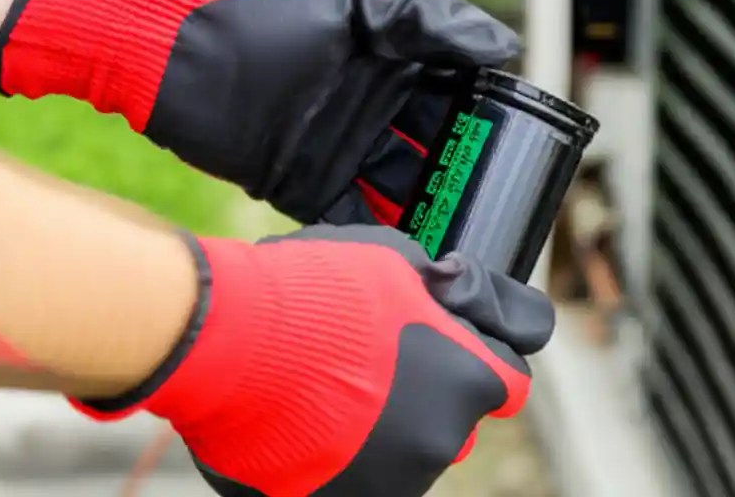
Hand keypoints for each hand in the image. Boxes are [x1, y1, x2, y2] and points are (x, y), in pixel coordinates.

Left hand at [0, 0, 516, 223]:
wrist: (161, 47)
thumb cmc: (255, 8)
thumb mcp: (349, 2)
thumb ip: (427, 20)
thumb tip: (504, 46)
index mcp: (388, 55)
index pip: (456, 88)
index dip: (491, 116)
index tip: (527, 146)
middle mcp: (371, 104)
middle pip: (437, 145)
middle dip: (469, 173)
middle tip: (505, 207)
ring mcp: (340, 145)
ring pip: (403, 187)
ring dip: (434, 211)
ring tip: (470, 241)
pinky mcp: (304, 183)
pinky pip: (355, 217)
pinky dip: (383, 236)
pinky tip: (414, 256)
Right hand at [73, 224, 553, 495]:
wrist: (227, 340)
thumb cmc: (315, 290)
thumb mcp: (400, 259)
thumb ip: (445, 292)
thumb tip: (459, 295)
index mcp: (469, 379)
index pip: (507, 381)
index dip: (477, 355)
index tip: (446, 343)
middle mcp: (440, 441)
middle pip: (452, 422)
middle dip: (428, 395)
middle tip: (374, 363)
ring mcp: (391, 482)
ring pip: (405, 456)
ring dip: (383, 431)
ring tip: (327, 389)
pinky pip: (356, 481)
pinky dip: (340, 458)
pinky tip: (305, 419)